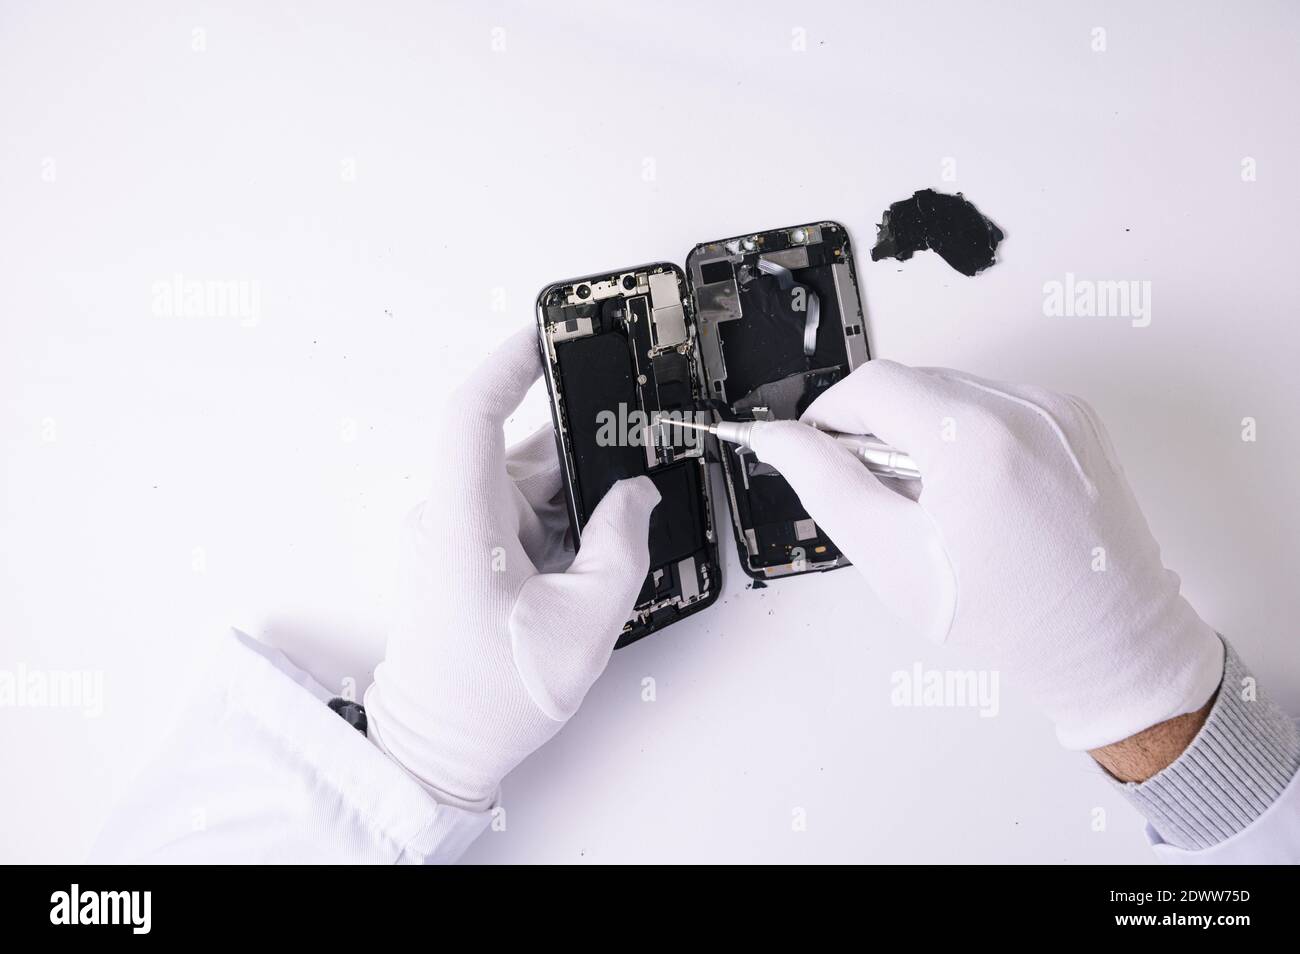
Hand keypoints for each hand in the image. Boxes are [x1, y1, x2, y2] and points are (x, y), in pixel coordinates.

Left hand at [364, 328, 660, 809]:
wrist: (438, 749)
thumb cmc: (492, 696)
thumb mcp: (585, 622)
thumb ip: (622, 544)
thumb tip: (635, 494)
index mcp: (464, 520)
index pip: (472, 412)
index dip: (509, 363)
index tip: (547, 333)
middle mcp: (452, 516)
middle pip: (521, 449)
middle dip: (582, 450)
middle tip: (636, 449)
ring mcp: (457, 535)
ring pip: (528, 484)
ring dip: (576, 500)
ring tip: (616, 531)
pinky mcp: (469, 553)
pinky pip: (523, 514)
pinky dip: (562, 525)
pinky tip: (591, 557)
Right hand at [748, 361, 1222, 749]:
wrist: (1111, 644)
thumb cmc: (1014, 618)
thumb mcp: (893, 558)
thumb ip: (827, 485)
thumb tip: (783, 441)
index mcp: (978, 440)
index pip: (872, 384)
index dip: (829, 414)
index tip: (815, 448)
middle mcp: (1026, 410)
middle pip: (912, 382)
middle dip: (876, 427)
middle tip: (876, 493)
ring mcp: (1059, 411)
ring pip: (951, 389)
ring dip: (920, 429)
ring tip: (932, 502)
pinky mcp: (1076, 420)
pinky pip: (995, 402)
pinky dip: (966, 434)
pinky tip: (973, 492)